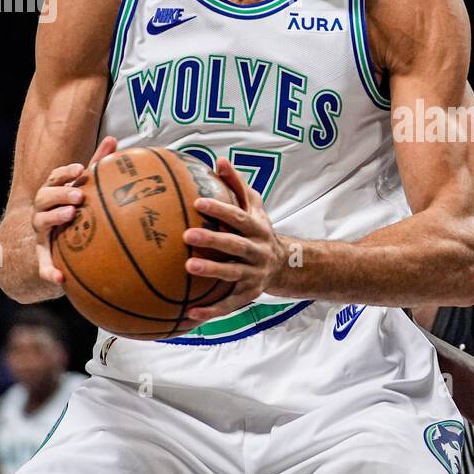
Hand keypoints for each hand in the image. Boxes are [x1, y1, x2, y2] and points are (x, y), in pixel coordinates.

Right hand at [33, 136, 116, 283]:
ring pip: (41, 223)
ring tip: (70, 216)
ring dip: (54, 218)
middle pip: (44, 197)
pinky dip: (48, 271)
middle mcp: (43, 211)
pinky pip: (43, 264)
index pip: (55, 177)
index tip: (80, 169)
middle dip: (60, 193)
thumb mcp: (86, 188)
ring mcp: (42, 232)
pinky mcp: (43, 255)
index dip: (66, 173)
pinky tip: (60, 280)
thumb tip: (113, 138)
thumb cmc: (75, 209)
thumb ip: (97, 164)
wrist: (57, 245)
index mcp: (54, 193)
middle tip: (79, 196)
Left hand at [182, 157, 288, 321]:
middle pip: (236, 245)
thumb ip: (237, 185)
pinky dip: (210, 311)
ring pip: (232, 274)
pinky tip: (189, 313)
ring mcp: (254, 275)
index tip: (198, 200)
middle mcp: (258, 252)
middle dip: (213, 240)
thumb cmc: (258, 230)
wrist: (285, 265)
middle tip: (187, 234)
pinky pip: (228, 305)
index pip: (238, 217)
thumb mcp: (254, 207)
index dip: (220, 209)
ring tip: (188, 267)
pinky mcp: (248, 295)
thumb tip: (219, 160)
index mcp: (257, 229)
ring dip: (212, 271)